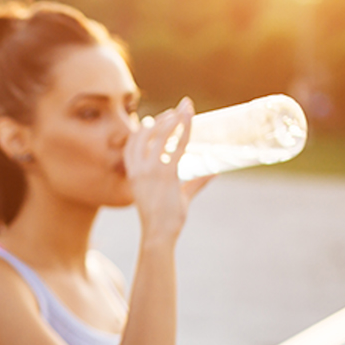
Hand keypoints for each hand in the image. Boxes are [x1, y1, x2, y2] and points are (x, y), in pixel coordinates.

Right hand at [124, 97, 210, 241]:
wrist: (159, 233)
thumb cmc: (166, 219)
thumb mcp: (177, 196)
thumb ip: (194, 182)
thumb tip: (214, 171)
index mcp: (133, 174)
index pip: (131, 144)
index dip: (140, 129)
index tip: (151, 119)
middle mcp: (139, 169)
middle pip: (144, 134)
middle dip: (160, 118)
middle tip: (177, 110)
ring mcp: (151, 170)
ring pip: (160, 135)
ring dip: (172, 119)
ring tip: (184, 110)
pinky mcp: (166, 173)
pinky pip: (176, 145)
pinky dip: (183, 129)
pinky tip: (188, 119)